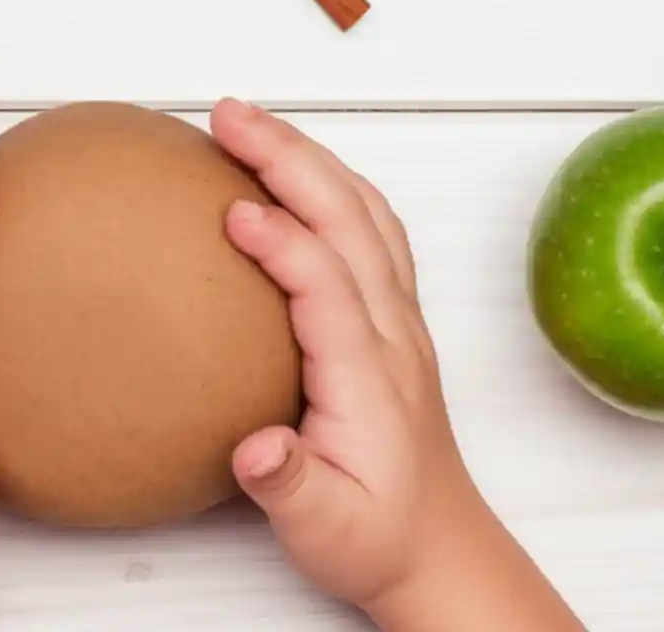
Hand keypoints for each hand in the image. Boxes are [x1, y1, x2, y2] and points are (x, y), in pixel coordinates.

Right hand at [211, 99, 582, 630]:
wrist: (436, 548)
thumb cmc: (375, 538)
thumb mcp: (325, 530)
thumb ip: (290, 486)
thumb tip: (257, 447)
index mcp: (369, 378)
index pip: (328, 286)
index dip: (283, 242)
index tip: (230, 210)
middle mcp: (391, 334)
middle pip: (350, 220)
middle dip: (290, 158)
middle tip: (228, 115)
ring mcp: (397, 321)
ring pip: (365, 213)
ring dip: (312, 157)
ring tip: (253, 123)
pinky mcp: (391, 321)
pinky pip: (371, 231)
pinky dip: (335, 184)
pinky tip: (302, 174)